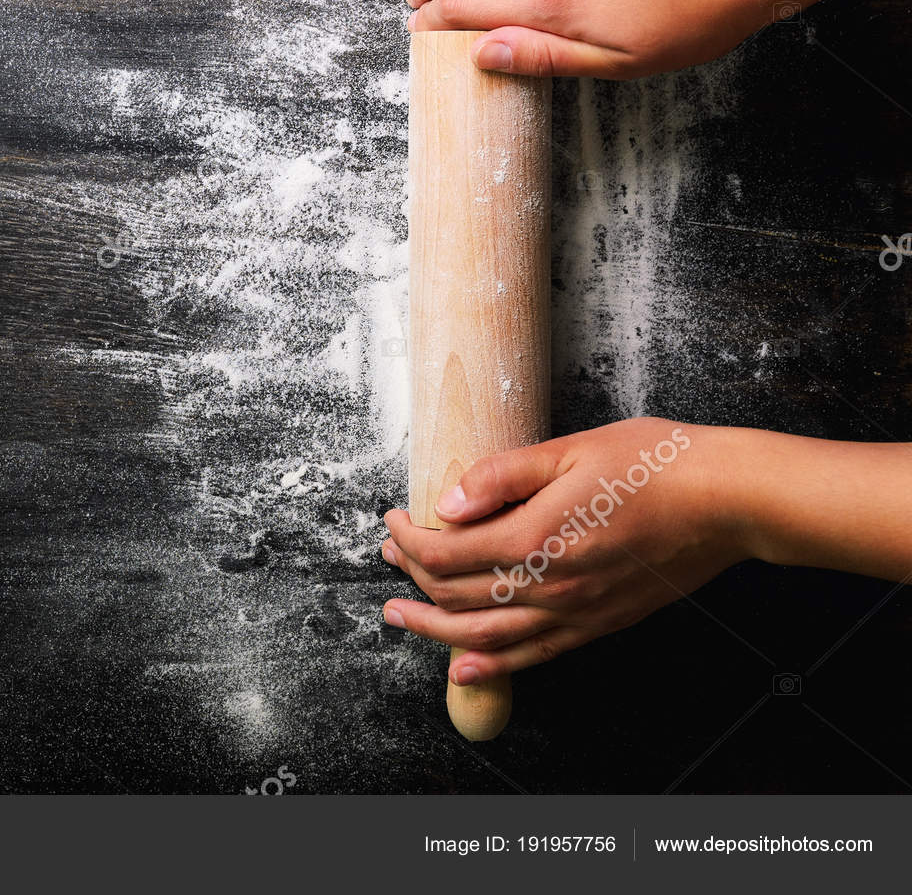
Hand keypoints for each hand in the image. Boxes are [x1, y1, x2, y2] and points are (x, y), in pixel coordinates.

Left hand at [381, 418, 746, 683]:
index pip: (446, 551)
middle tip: (387, 556)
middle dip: (411, 575)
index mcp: (538, 536)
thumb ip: (502, 476)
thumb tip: (446, 502)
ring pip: (485, 636)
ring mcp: (577, 611)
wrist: (729, 500)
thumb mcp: (569, 449)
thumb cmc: (655, 463)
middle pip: (457, 594)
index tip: (393, 519)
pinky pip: (533, 656)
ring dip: (432, 629)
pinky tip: (461, 666)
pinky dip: (490, 666)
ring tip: (398, 616)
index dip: (409, 538)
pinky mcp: (599, 624)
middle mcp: (552, 584)